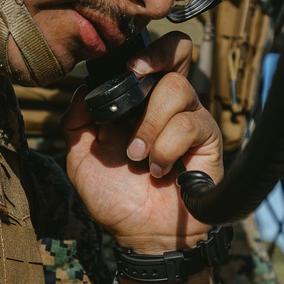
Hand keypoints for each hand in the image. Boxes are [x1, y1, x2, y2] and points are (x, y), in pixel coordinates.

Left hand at [62, 32, 221, 252]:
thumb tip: (81, 90)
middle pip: (179, 50)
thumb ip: (75, 123)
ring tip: (138, 157)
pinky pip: (188, 125)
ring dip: (149, 124)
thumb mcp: (81, 159)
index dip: (145, 48)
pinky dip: (165, 148)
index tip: (126, 67)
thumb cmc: (115, 198)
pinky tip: (157, 170)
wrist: (141, 235)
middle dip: (156, 59)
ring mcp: (190, 118)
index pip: (154, 55)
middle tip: (136, 78)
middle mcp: (167, 103)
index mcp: (139, 101)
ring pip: (177, 89)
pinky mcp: (207, 140)